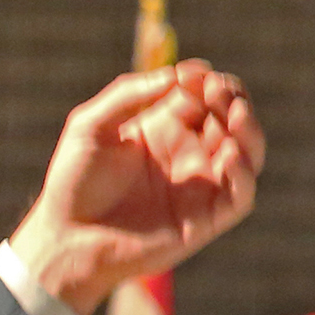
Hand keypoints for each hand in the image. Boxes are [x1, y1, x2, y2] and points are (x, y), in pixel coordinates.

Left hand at [9, 61, 265, 314]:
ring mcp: (198, 188)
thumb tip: (175, 75)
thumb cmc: (72, 183)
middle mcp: (187, 155)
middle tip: (216, 91)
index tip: (192, 76)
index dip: (207, 81)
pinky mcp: (205, 221)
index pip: (203, 96)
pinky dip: (244, 173)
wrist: (65, 240)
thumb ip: (129, 94)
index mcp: (163, 129)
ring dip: (249, 129)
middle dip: (231, 98)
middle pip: (231, 118)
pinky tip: (230, 154)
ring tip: (235, 113)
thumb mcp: (90, 126)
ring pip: (247, 153)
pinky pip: (241, 196)